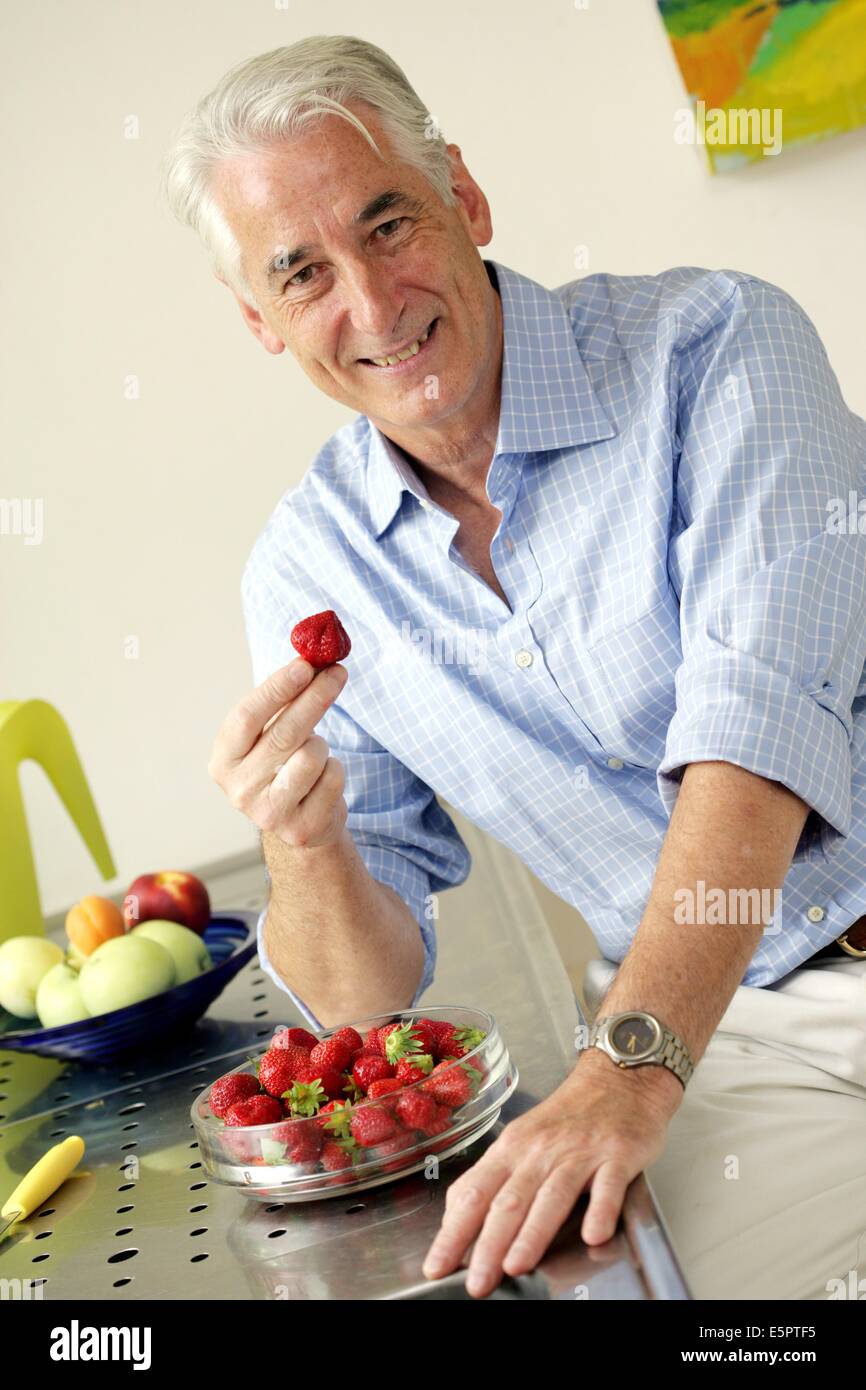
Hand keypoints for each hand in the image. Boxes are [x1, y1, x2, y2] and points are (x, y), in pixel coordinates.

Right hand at [207, 658, 349, 847]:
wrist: (301, 822)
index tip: (305, 664)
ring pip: (311, 756)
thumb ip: (284, 702)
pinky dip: (334, 769)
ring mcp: (268, 813)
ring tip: (314, 752)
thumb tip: (313, 659)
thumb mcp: (271, 734)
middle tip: (337, 672)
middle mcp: (238, 789)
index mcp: (223, 760)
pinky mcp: (300, 828)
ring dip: (323, 744)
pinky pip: (332, 778)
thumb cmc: (283, 766)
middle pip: (283, 733)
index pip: (246, 716)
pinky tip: (322, 780)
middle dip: (314, 697)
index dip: (276, 688)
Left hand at [421, 1049, 682, 1297]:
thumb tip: (456, 1220)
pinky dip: (600, 1210)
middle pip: (509, 1200)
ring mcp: (580, 1152)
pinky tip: (593, 1234)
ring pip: (552, 1195)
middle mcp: (540, 1150)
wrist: (618, 1079)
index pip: (474, 1193)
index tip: (436, 1265)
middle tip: (476, 1283)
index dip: (453, 1232)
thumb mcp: (521, 1140)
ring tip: (515, 1266)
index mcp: (511, 1149)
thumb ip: (494, 1179)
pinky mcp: (617, 1154)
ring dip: (532, 1233)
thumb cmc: (567, 1117)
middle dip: (489, 1245)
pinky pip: (608, 1185)